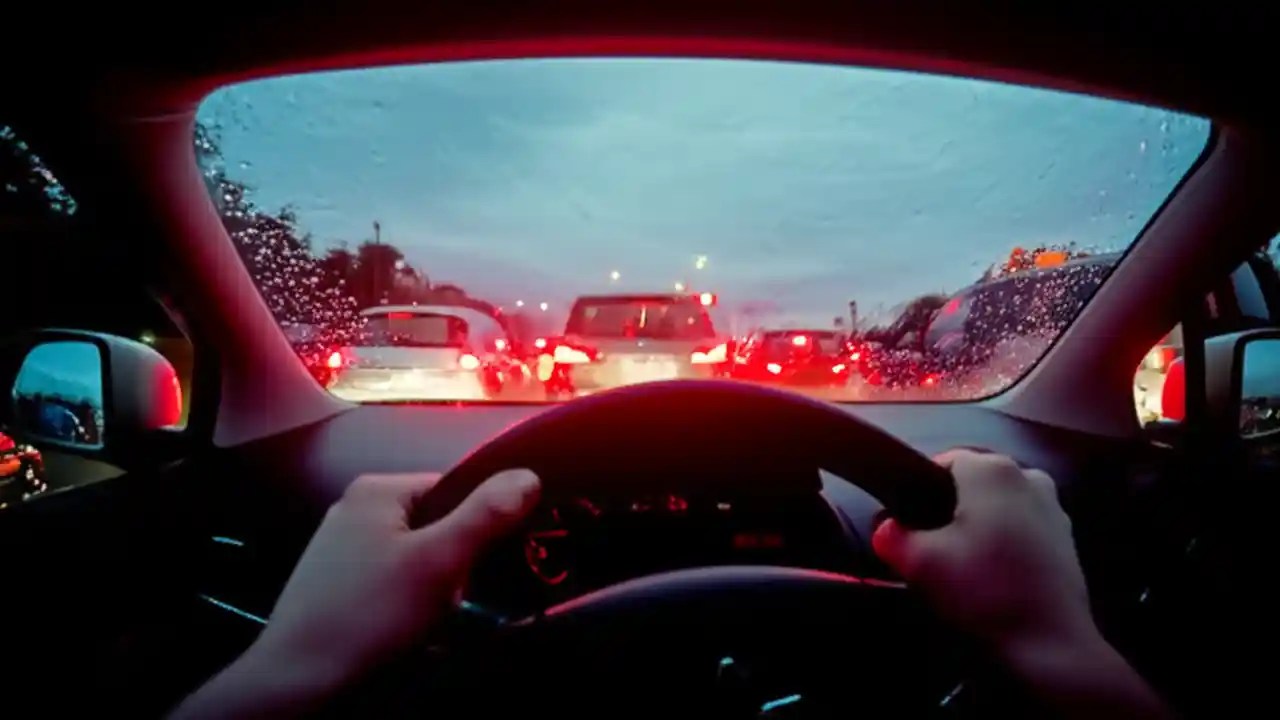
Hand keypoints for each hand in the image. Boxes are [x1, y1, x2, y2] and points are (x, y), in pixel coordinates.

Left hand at [171, 469, 539, 718]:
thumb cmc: (370, 615)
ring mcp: (341, 547)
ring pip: (417, 559)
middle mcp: (356, 509)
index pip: (455, 489)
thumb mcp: (439, 562)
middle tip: (444, 600)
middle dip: (452, 565)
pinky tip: (399, 630)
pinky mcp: (335, 584)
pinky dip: (405, 605)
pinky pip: (392, 582)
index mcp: (377, 489)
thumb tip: (529, 475)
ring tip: (420, 619)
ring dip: (432, 590)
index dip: (477, 527)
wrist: (298, 682)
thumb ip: (486, 515)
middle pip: (437, 525)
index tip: (474, 567)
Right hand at [872, 449, 1092, 655]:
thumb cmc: (983, 591)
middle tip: (932, 550)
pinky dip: (1005, 545)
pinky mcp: (1068, 540)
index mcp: (992, 469)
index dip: (918, 490)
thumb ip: (892, 535)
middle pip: (973, 485)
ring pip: (999, 507)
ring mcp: (1054, 508)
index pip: (941, 462)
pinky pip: (1023, 530)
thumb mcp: (919, 562)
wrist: (1049, 645)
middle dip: (950, 510)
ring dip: (979, 528)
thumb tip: (885, 528)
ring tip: (963, 568)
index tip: (908, 525)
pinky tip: (994, 579)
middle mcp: (1028, 476)